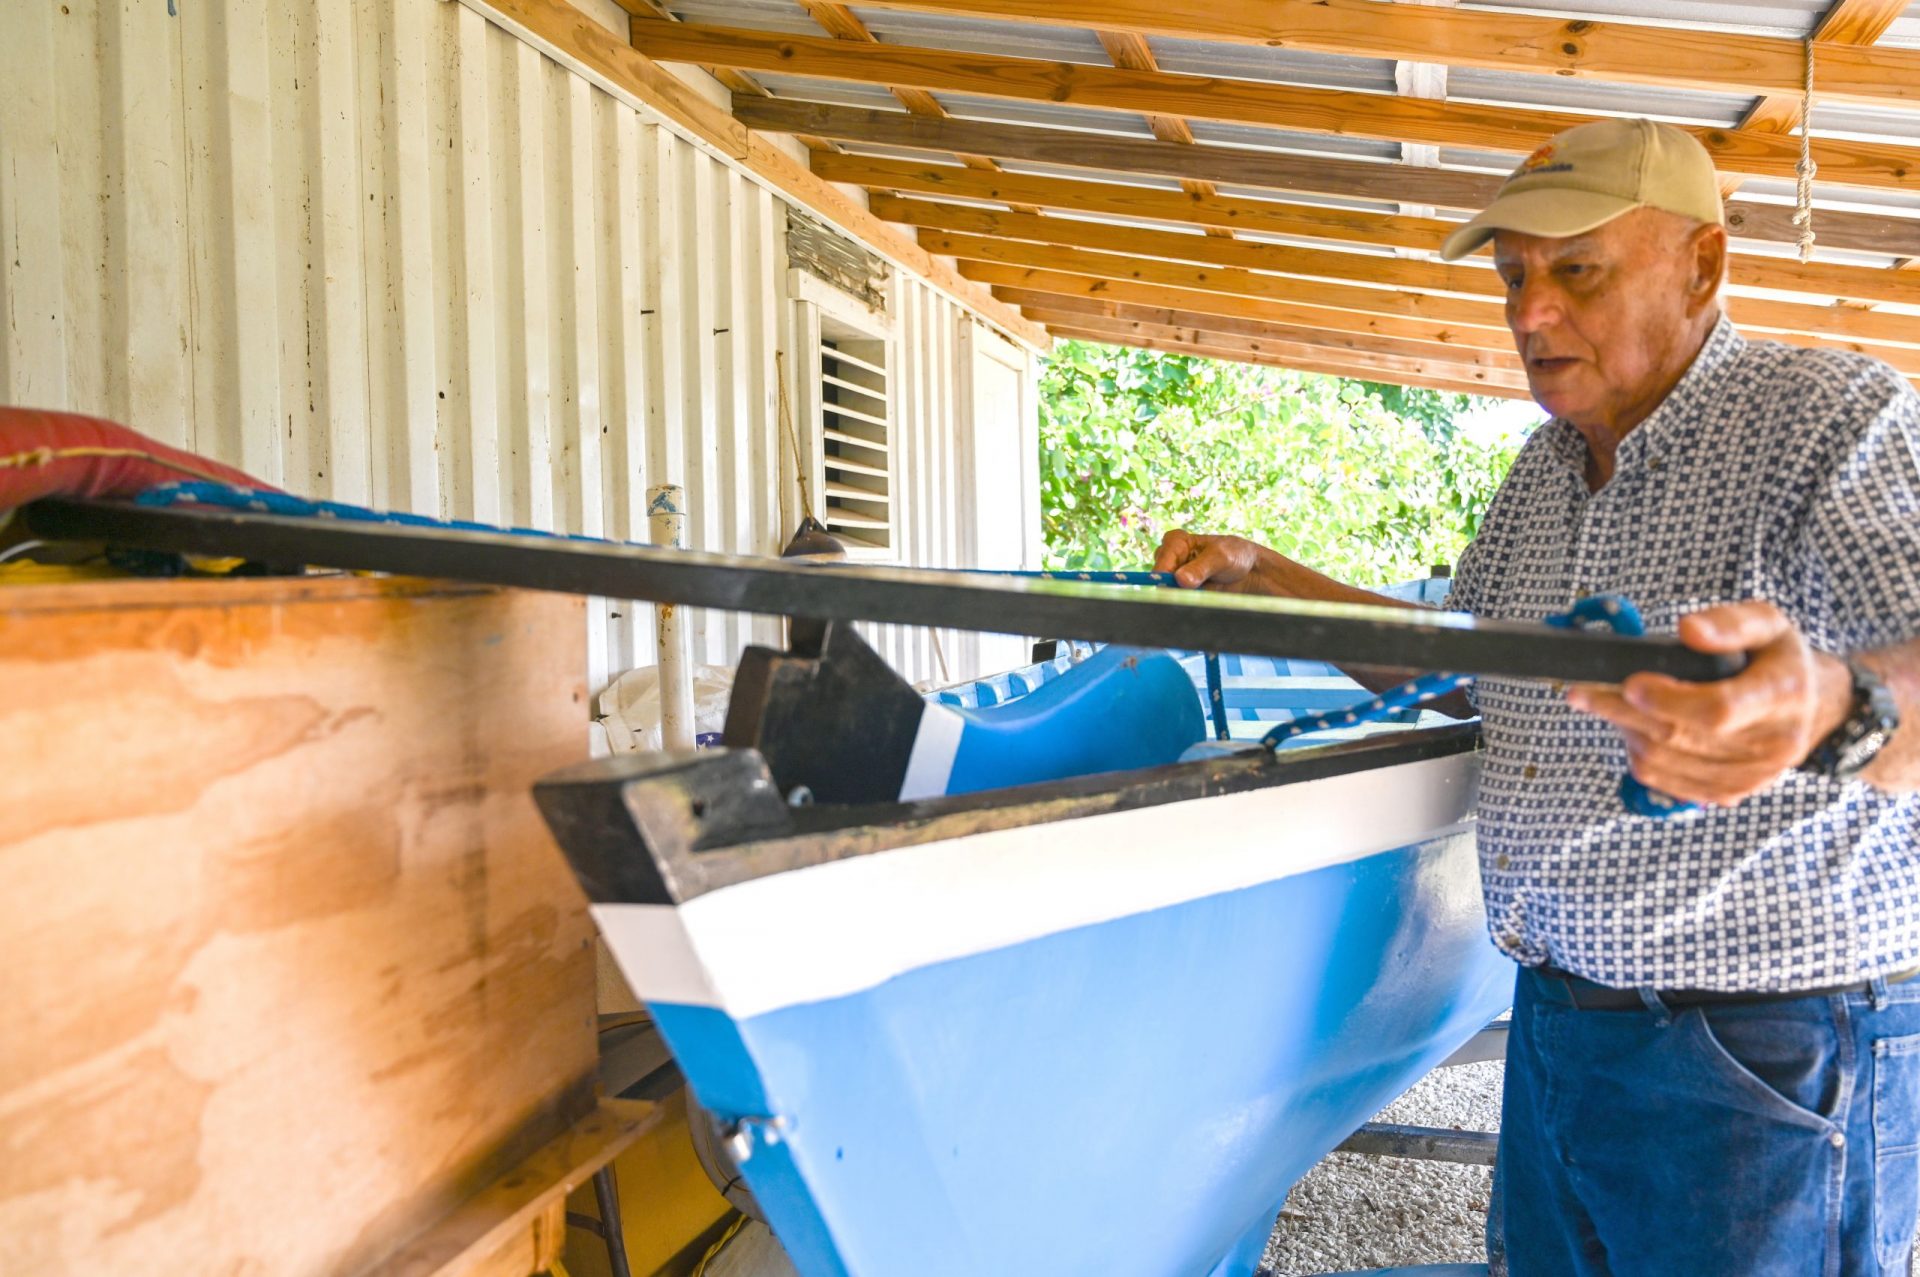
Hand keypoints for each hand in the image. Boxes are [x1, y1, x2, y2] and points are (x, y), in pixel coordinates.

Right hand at [1152, 531, 1267, 592]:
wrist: (1251, 571)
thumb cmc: (1235, 555)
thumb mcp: (1220, 558)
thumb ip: (1200, 568)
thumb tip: (1180, 580)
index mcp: (1177, 542)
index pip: (1162, 558)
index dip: (1164, 573)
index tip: (1176, 583)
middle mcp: (1172, 559)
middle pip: (1159, 576)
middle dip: (1171, 586)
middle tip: (1191, 591)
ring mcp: (1176, 577)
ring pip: (1166, 590)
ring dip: (1179, 596)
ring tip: (1200, 594)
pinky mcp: (1184, 591)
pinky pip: (1177, 600)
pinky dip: (1185, 602)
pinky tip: (1199, 600)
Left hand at [1567, 601, 1852, 806]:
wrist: (1813, 708)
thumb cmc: (1777, 659)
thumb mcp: (1768, 622)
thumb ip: (1730, 622)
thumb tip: (1687, 629)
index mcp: (1783, 696)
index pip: (1718, 710)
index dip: (1667, 699)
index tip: (1629, 682)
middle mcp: (1772, 743)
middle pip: (1680, 736)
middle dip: (1622, 712)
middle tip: (1581, 692)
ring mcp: (1752, 775)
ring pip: (1666, 761)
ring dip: (1625, 731)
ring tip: (1606, 704)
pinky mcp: (1730, 793)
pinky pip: (1666, 782)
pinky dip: (1639, 755)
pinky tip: (1631, 729)